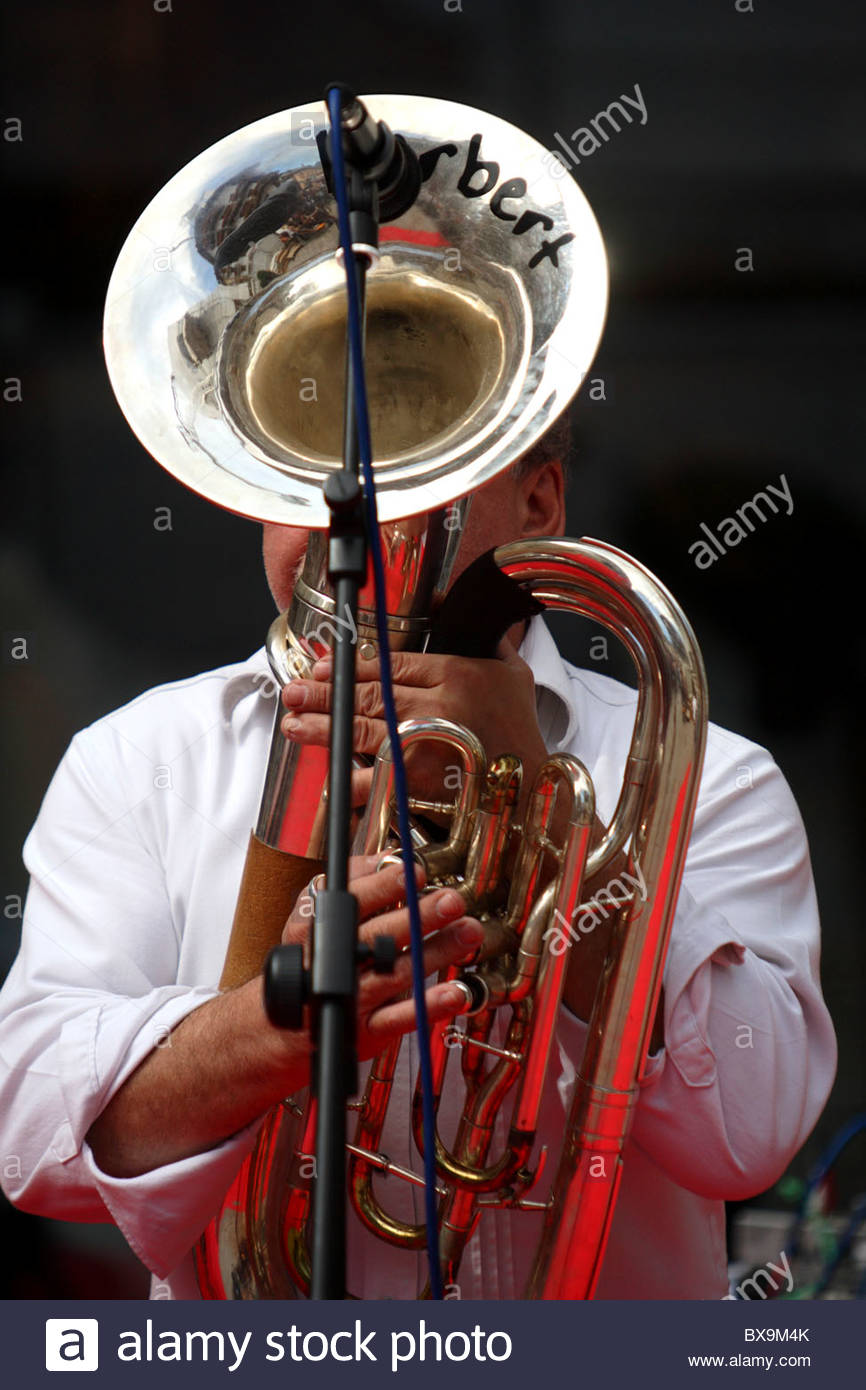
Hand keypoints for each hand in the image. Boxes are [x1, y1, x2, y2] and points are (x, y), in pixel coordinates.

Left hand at [279, 638, 547, 810]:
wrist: (534, 789)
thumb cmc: (520, 731)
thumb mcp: (511, 672)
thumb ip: (485, 637)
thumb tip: (450, 601)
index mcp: (457, 675)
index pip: (391, 664)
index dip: (351, 666)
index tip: (323, 667)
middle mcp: (439, 708)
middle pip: (369, 694)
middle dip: (326, 693)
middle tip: (294, 691)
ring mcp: (428, 748)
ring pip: (363, 731)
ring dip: (324, 727)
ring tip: (294, 723)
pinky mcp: (422, 786)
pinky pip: (376, 781)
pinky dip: (350, 782)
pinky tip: (326, 777)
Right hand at [281, 856, 481, 1057]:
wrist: (283, 1027)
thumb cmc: (309, 961)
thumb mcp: (316, 915)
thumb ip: (356, 882)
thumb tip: (390, 856)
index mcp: (317, 927)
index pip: (350, 903)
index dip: (382, 887)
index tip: (412, 872)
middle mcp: (334, 962)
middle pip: (376, 936)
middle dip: (417, 917)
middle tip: (451, 901)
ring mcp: (351, 997)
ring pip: (394, 972)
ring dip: (435, 953)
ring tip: (467, 933)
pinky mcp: (366, 1029)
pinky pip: (398, 1018)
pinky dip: (427, 1006)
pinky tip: (455, 991)